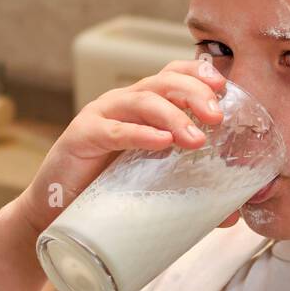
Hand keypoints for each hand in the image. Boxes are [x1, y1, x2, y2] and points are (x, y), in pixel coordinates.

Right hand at [14, 58, 227, 235]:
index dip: (198, 75)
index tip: (224, 87)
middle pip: (163, 82)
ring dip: (173, 116)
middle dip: (194, 93)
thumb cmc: (109, 192)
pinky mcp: (82, 136)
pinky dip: (140, 134)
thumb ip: (191, 194)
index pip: (173, 76)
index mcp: (144, 108)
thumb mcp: (154, 186)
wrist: (58, 211)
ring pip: (142, 100)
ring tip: (196, 139)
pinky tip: (162, 142)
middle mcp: (124, 104)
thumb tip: (231, 215)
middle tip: (218, 116)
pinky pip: (114, 130)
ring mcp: (101, 116)